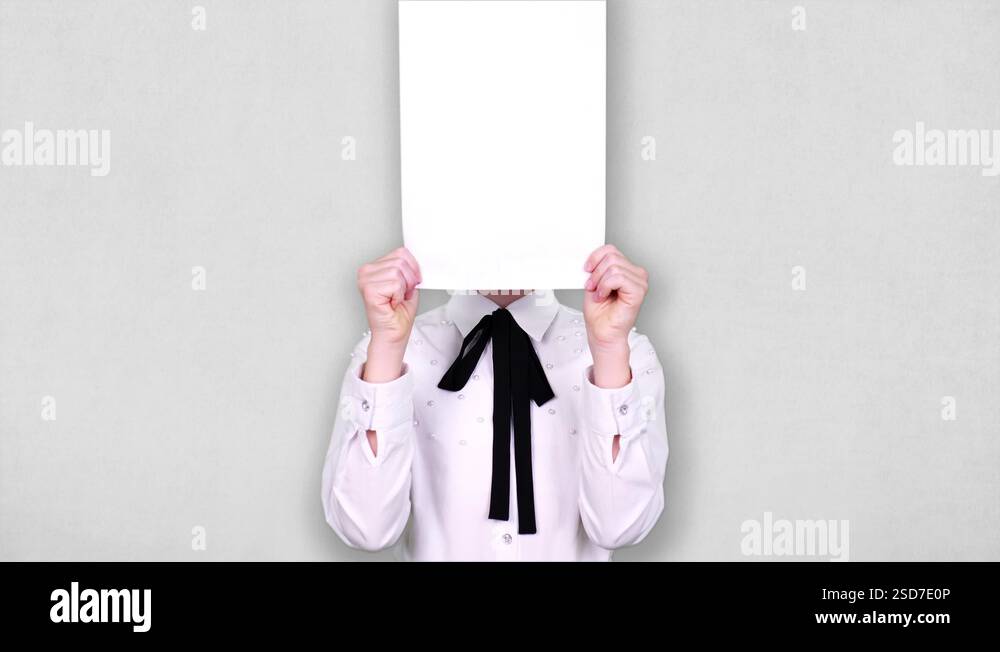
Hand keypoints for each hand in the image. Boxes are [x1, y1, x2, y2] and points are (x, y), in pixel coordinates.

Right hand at [357, 247, 420, 381]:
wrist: (393, 334)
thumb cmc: (398, 313)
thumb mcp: (408, 284)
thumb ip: (409, 268)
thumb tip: (418, 257)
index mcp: (373, 267)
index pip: (401, 252)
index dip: (413, 268)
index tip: (411, 283)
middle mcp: (366, 271)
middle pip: (401, 260)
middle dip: (409, 280)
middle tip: (401, 295)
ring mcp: (365, 280)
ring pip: (398, 271)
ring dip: (403, 289)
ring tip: (395, 299)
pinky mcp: (369, 290)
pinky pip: (396, 283)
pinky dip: (399, 296)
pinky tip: (391, 303)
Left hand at [582, 244, 648, 387]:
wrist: (602, 333)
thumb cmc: (600, 313)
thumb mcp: (593, 283)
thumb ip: (595, 268)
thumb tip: (590, 257)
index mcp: (626, 270)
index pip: (611, 249)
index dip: (595, 257)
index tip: (586, 270)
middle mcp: (636, 274)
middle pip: (611, 256)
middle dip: (596, 272)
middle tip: (592, 287)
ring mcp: (639, 282)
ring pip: (613, 266)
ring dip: (599, 282)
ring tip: (599, 295)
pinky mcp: (638, 291)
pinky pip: (617, 277)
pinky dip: (605, 286)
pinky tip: (604, 296)